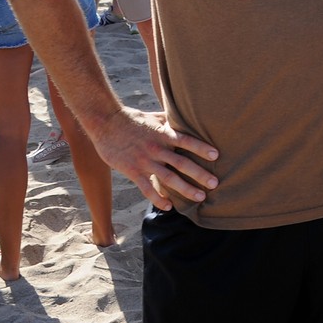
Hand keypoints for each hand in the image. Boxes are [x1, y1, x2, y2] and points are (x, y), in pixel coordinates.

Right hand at [88, 107, 218, 210]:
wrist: (106, 123)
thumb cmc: (133, 118)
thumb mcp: (154, 116)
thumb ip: (171, 120)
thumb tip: (187, 116)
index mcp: (163, 133)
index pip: (187, 141)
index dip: (201, 148)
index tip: (216, 156)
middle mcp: (157, 148)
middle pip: (182, 163)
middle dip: (200, 174)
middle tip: (215, 184)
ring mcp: (145, 161)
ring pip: (168, 178)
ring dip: (186, 189)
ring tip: (200, 197)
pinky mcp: (133, 171)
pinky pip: (147, 188)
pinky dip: (158, 198)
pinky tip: (168, 207)